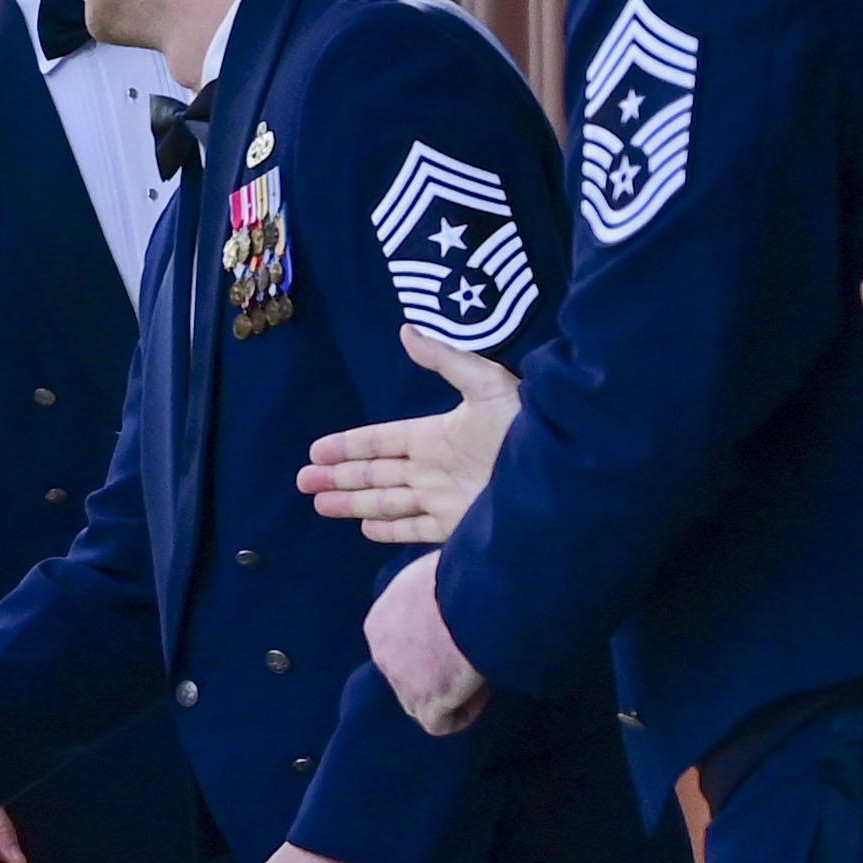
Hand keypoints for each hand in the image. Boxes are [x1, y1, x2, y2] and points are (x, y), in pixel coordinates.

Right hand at [298, 334, 520, 543]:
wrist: (559, 473)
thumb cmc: (523, 426)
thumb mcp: (485, 383)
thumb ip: (444, 361)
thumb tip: (405, 331)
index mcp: (434, 437)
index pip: (380, 442)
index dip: (347, 446)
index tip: (316, 449)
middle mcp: (431, 470)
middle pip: (374, 475)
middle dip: (338, 477)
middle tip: (303, 481)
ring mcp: (441, 499)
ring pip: (385, 502)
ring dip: (352, 503)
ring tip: (320, 505)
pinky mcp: (455, 526)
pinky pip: (413, 529)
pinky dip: (389, 530)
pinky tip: (366, 529)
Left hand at [365, 551, 490, 734]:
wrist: (477, 595)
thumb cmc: (465, 573)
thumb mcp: (432, 571)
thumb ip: (427, 591)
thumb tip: (444, 596)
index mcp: (380, 620)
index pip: (399, 646)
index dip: (433, 647)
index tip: (461, 637)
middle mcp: (381, 651)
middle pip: (407, 675)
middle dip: (437, 672)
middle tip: (472, 658)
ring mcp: (399, 680)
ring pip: (421, 701)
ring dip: (451, 693)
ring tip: (481, 672)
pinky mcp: (424, 702)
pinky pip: (440, 723)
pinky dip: (463, 713)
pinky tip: (482, 693)